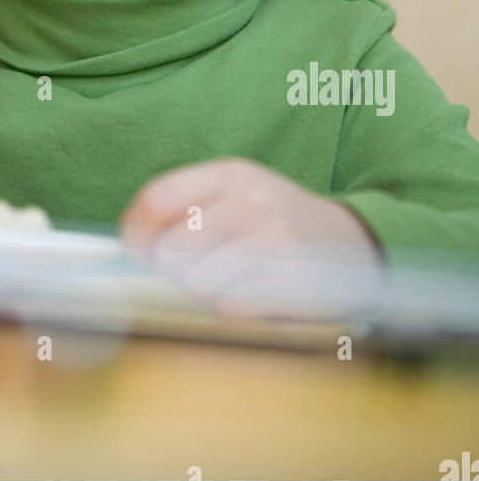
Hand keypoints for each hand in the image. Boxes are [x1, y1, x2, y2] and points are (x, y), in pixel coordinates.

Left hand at [119, 157, 385, 320]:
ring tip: (232, 277)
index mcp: (230, 174)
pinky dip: (232, 305)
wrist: (350, 243)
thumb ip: (185, 208)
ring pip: (197, 282)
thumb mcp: (235, 194)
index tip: (137, 251)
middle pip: (172, 250)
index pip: (157, 199)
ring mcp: (273, 240)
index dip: (135, 232)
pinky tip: (254, 290)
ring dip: (204, 290)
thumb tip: (130, 245)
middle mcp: (251, 201)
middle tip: (195, 269)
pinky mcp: (289, 281)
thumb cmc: (274, 222)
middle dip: (173, 269)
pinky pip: (230, 305)